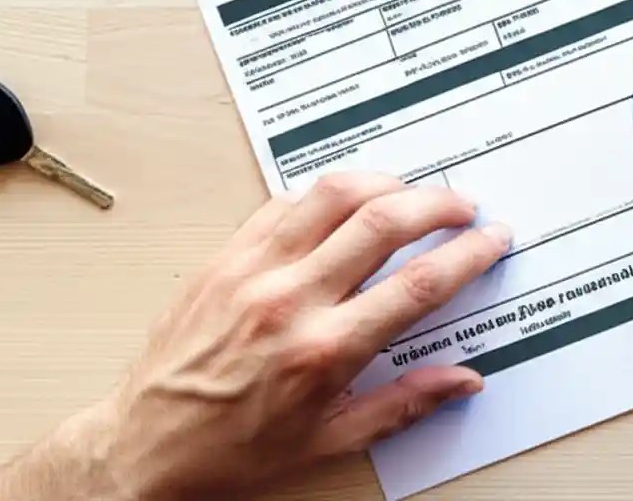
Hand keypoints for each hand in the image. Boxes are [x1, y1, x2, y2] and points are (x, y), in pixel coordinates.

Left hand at [0, 173, 510, 500]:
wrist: (142, 445)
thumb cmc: (230, 451)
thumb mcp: (328, 442)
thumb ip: (403, 405)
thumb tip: (462, 382)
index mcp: (323, 351)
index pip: (418, 285)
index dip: (468, 254)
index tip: (490, 240)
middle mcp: (289, 301)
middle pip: (383, 222)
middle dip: (438, 204)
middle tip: (463, 207)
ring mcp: (252, 272)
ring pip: (331, 194)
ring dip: (384, 182)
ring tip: (410, 190)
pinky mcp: (223, 259)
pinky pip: (282, 204)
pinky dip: (323, 192)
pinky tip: (344, 200)